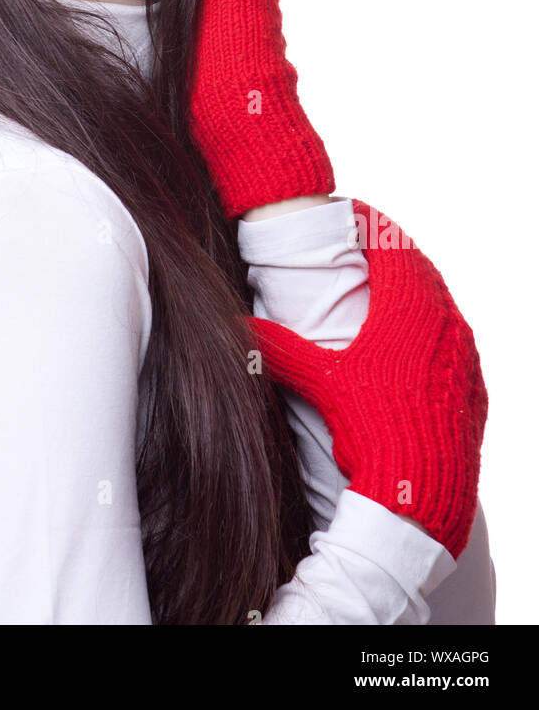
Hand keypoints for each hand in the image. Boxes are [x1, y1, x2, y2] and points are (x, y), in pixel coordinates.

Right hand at [243, 198, 487, 559]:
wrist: (422, 496)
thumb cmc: (374, 431)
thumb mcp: (321, 384)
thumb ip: (280, 349)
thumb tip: (236, 327)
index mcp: (411, 308)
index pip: (392, 243)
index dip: (368, 223)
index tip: (348, 212)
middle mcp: (447, 323)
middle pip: (418, 268)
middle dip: (388, 253)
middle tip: (359, 249)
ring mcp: (464, 356)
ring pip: (440, 304)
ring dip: (412, 290)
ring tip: (380, 294)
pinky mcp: (473, 386)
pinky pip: (453, 340)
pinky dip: (431, 329)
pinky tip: (408, 347)